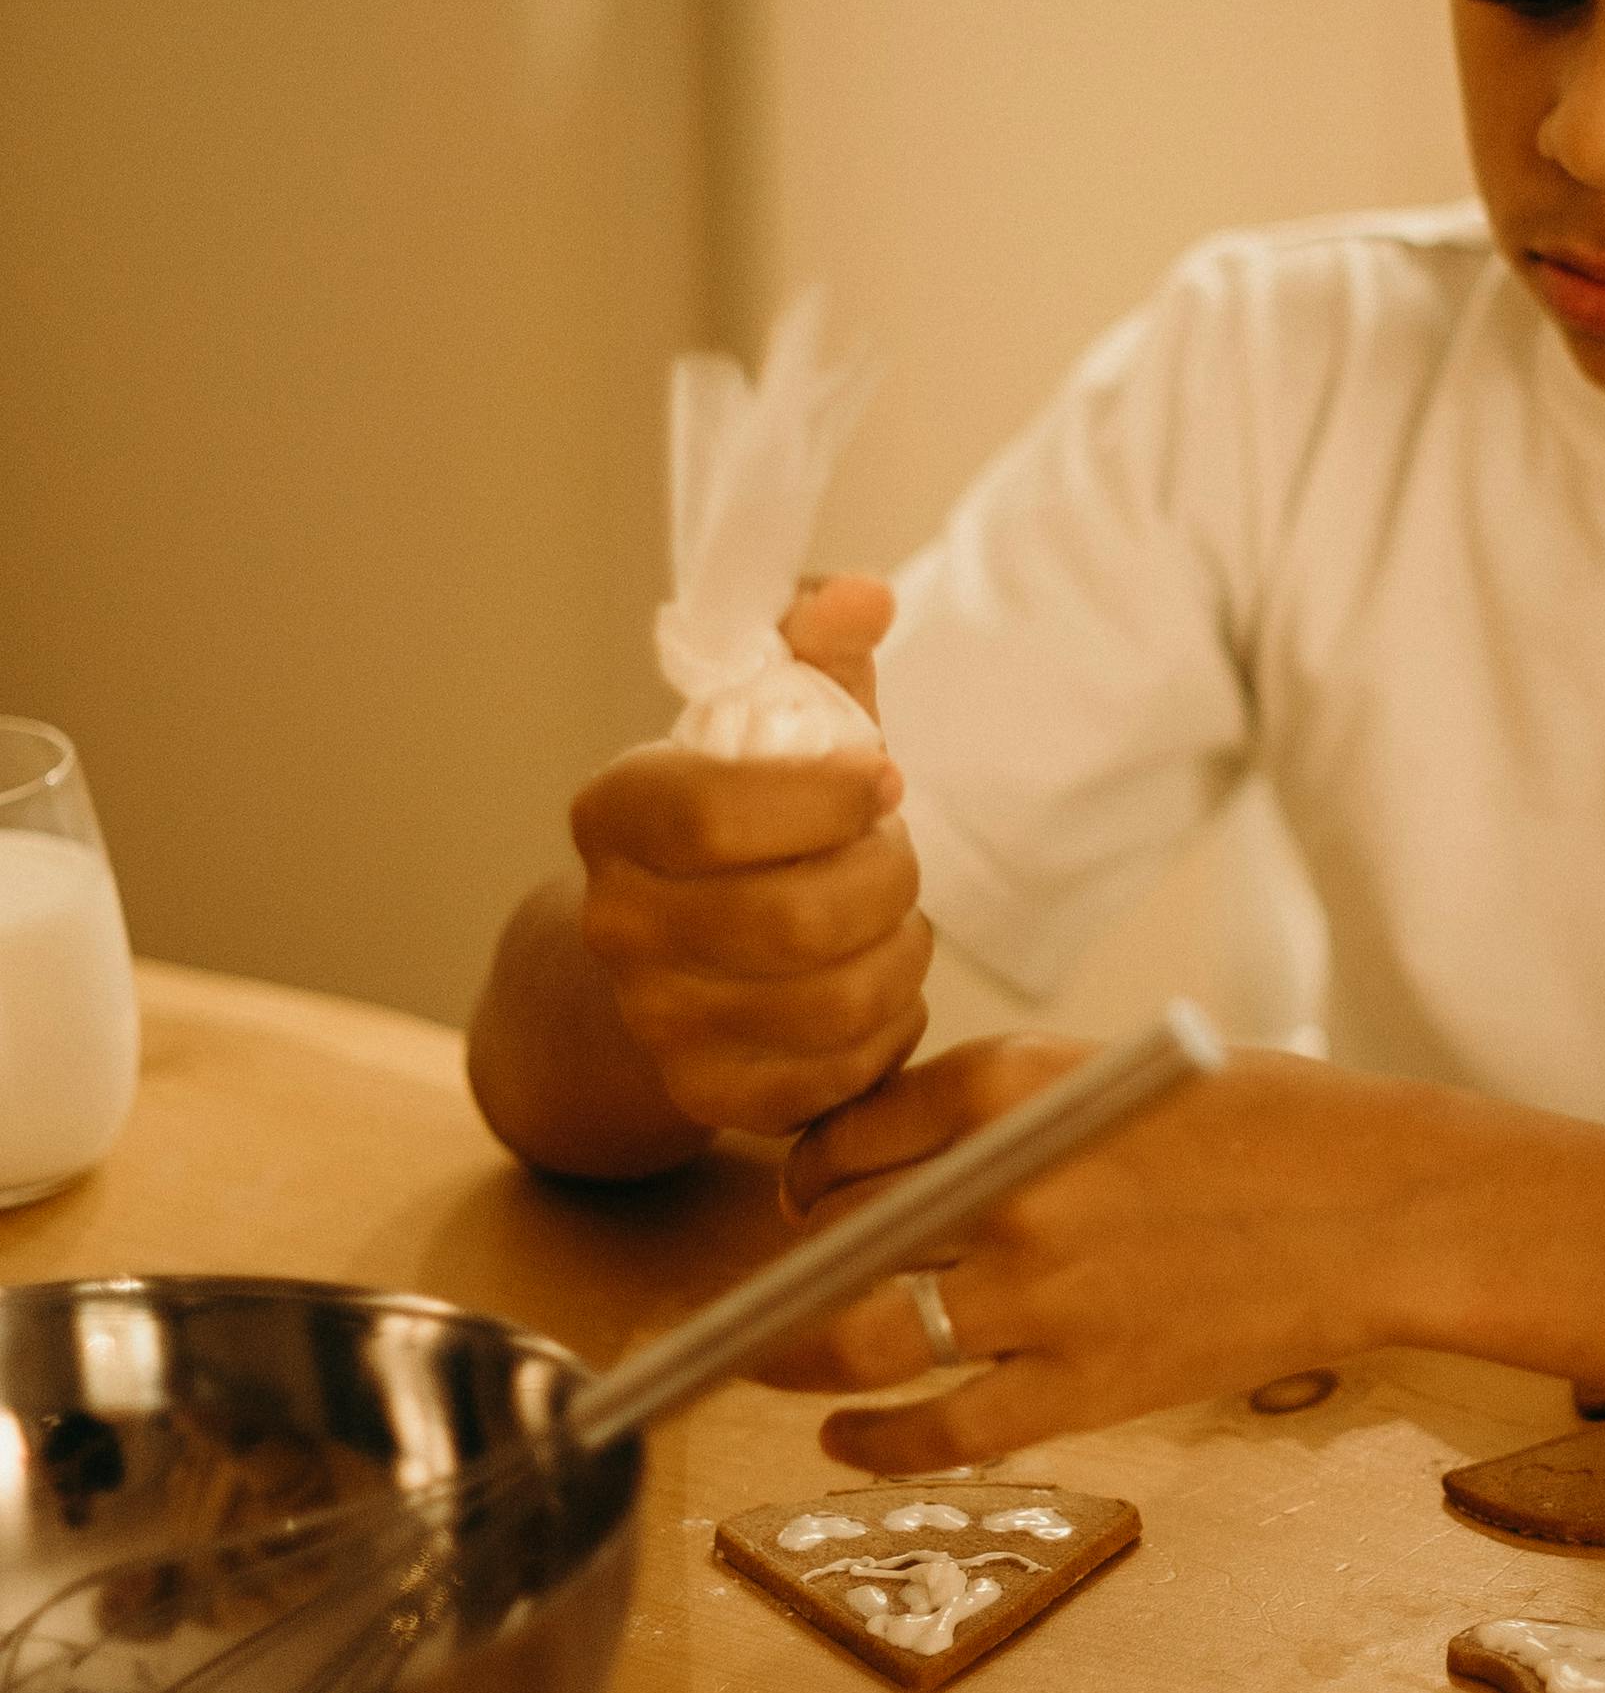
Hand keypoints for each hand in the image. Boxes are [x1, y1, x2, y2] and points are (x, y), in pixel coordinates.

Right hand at [570, 574, 930, 1137]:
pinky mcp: (709, 1097)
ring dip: (901, 953)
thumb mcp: (767, 724)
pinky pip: (839, 1075)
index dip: (829, 799)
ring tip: (897, 920)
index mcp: (616, 812)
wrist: (650, 961)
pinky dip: (889, 1029)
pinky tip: (877, 987)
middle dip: (887, 879)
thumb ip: (816, 649)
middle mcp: (616, 922)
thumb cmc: (734, 824)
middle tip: (896, 856)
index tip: (881, 780)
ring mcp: (655, 1021)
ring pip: (833, 1001)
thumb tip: (864, 594)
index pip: (720, 813)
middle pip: (795, 918)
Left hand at [777, 1036, 1434, 1466]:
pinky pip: (941, 1428)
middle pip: (840, 1232)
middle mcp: (1009, 1188)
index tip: (806, 1189)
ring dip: (792, 1353)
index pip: (854, 1131)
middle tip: (789, 1272)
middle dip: (797, 1256)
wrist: (1385, 1209)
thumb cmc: (1270, 1128)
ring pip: (860, 1335)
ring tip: (766, 1359)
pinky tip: (837, 1436)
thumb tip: (902, 1168)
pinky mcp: (1085, 1386)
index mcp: (1017, 1087)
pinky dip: (869, 1441)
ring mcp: (1043, 1296)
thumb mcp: (1120, 1075)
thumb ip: (1012, 1114)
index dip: (811, 1167)